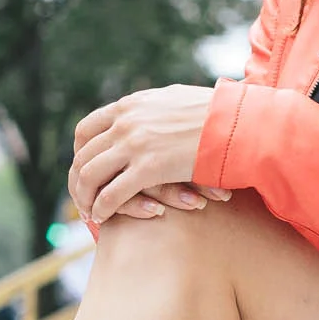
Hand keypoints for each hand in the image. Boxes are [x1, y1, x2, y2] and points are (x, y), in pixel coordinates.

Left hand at [70, 85, 228, 225]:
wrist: (240, 123)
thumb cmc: (217, 115)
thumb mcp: (176, 101)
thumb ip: (154, 109)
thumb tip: (149, 110)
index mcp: (131, 106)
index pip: (86, 130)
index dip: (80, 154)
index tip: (85, 170)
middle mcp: (127, 122)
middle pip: (83, 156)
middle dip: (78, 182)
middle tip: (83, 199)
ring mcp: (136, 143)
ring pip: (90, 175)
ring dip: (86, 198)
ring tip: (91, 213)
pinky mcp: (150, 167)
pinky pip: (112, 193)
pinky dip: (103, 208)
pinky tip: (104, 217)